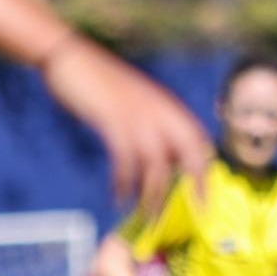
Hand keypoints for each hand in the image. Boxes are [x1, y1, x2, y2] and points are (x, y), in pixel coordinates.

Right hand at [42, 36, 211, 206]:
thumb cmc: (100, 84)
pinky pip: (125, 160)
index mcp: (167, 106)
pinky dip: (123, 182)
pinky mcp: (113, 119)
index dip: (205, 169)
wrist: (70, 57)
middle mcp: (159, 110)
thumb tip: (164, 160)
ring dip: (153, 195)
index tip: (207, 197)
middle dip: (195, 184)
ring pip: (157, 164)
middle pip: (189, 152)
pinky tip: (118, 198)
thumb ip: (152, 126)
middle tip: (195, 213)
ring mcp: (137, 114)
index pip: (198, 140)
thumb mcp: (135, 104)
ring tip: (149, 218)